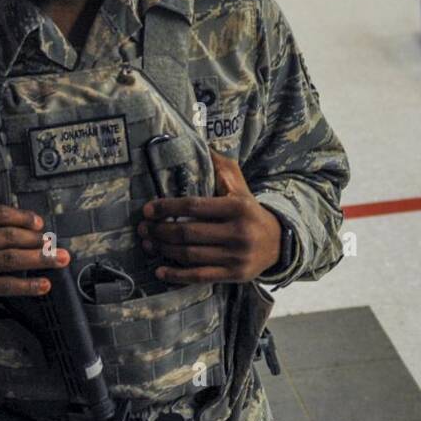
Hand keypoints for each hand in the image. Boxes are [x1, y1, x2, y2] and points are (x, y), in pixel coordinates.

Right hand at [0, 175, 69, 311]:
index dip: (21, 217)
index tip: (38, 223)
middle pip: (7, 238)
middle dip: (36, 240)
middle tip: (56, 242)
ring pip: (10, 260)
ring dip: (40, 259)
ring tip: (61, 259)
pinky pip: (4, 285)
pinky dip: (27, 286)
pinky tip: (45, 285)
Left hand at [138, 152, 282, 283]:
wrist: (277, 243)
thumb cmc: (249, 210)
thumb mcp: (240, 185)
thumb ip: (221, 166)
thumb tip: (197, 143)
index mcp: (237, 207)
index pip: (194, 206)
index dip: (168, 208)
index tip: (148, 210)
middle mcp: (238, 232)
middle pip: (188, 233)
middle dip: (160, 231)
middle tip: (143, 228)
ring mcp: (236, 256)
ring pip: (191, 255)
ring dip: (164, 250)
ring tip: (148, 243)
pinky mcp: (234, 275)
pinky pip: (200, 276)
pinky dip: (177, 276)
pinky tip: (160, 272)